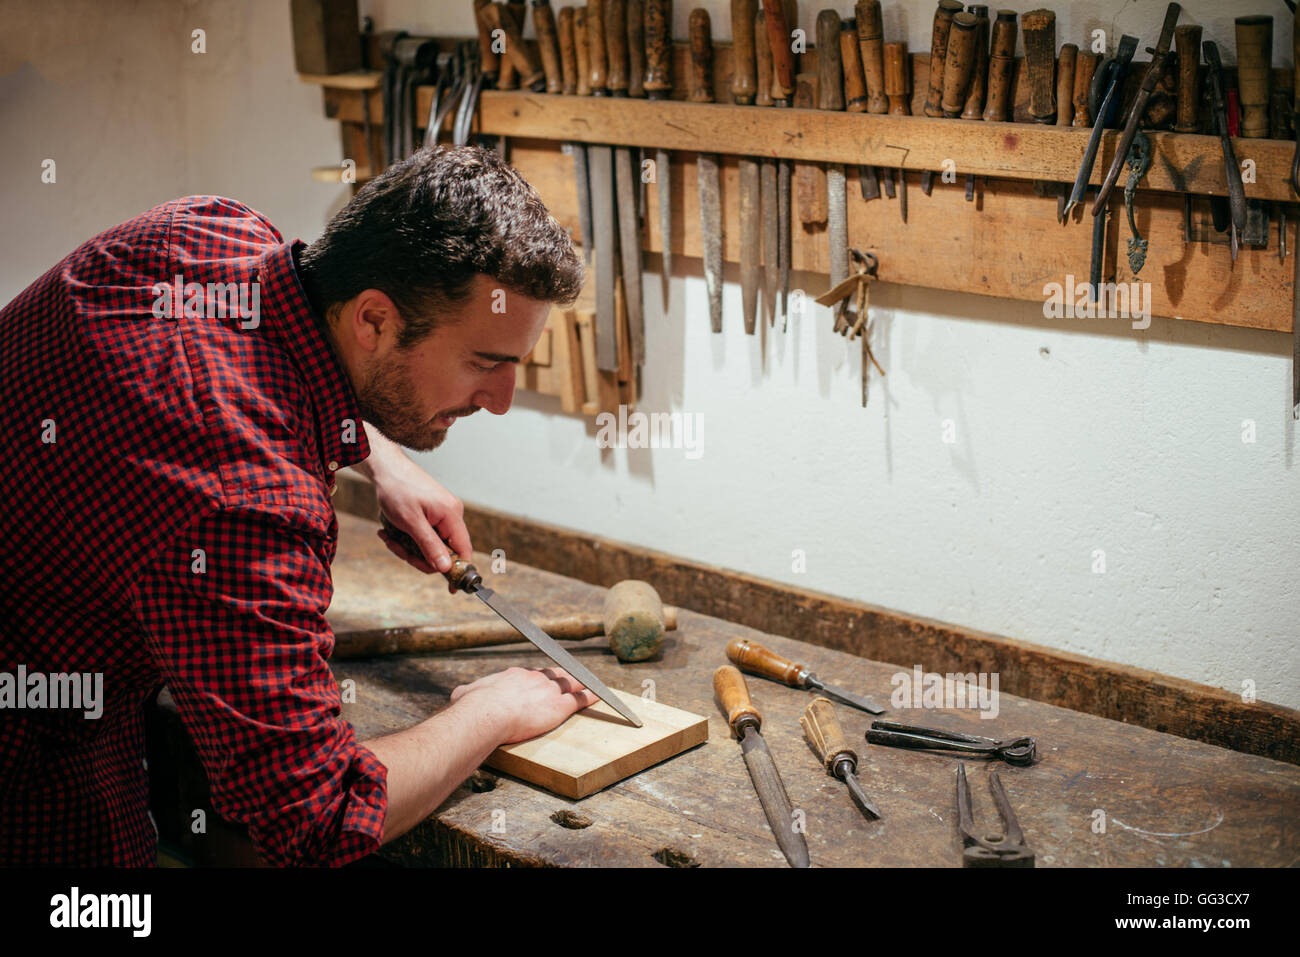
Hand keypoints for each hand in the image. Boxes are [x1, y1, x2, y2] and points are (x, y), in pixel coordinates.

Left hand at [362, 425, 471, 588]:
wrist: (385, 468)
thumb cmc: (397, 489)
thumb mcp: (410, 522)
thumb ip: (430, 546)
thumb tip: (446, 568)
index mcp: (451, 515)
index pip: (464, 550)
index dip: (457, 570)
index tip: (451, 589)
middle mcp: (451, 515)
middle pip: (444, 551)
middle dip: (418, 555)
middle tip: (396, 547)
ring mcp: (441, 514)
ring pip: (430, 545)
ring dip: (408, 546)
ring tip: (388, 535)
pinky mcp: (431, 514)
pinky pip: (424, 535)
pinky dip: (407, 537)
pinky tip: (390, 530)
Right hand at [450, 667, 598, 743]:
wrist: (489, 713)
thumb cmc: (475, 706)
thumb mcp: (466, 694)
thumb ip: (467, 692)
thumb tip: (458, 694)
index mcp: (516, 676)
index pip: (534, 674)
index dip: (540, 678)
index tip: (542, 682)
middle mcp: (536, 679)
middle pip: (556, 674)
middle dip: (564, 677)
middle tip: (570, 680)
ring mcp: (550, 691)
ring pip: (571, 684)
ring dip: (581, 684)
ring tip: (589, 685)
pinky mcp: (559, 706)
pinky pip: (580, 698)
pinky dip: (590, 697)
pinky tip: (598, 697)